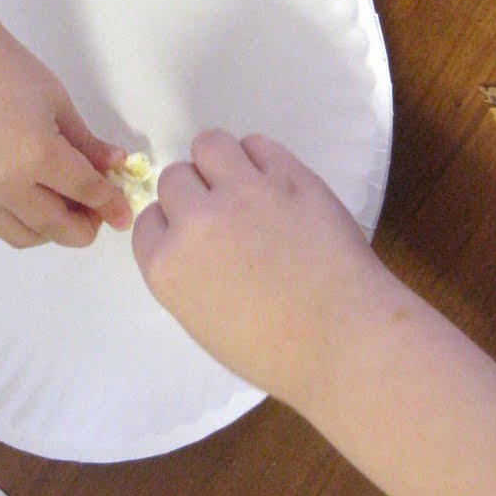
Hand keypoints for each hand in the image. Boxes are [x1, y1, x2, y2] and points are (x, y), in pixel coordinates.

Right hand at [0, 17, 130, 248]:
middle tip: (101, 210)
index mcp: (37, 155)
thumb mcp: (57, 101)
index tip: (124, 212)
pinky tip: (39, 200)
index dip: (111, 203)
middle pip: (57, 226)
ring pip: (25, 236)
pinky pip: (1, 222)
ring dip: (53, 231)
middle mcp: (8, 183)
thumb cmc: (5, 66)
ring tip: (67, 206)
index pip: (85, 191)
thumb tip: (115, 166)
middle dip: (86, 227)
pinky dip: (26, 224)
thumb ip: (86, 143)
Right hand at [132, 130, 382, 410]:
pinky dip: (261, 159)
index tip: (198, 238)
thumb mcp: (204, 320)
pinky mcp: (288, 175)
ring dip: (221, 163)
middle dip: (197, 194)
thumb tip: (198, 240)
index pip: (150, 219)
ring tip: (245, 186)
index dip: (174, 225)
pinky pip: (258, 144)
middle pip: (176, 177)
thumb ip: (188, 272)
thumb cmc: (275, 351)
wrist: (346, 341)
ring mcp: (243, 193)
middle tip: (227, 216)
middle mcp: (196, 221)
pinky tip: (276, 185)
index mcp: (167, 266)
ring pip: (210, 144)